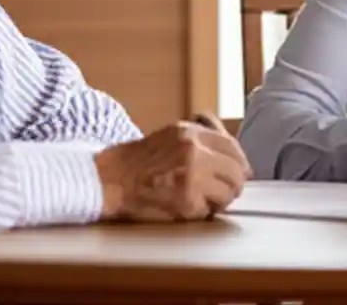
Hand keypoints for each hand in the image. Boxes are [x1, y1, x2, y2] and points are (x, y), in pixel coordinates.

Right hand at [94, 117, 250, 221]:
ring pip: (229, 192)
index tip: (238, 173)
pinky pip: (209, 210)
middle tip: (221, 193)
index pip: (232, 146)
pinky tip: (185, 208)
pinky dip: (201, 213)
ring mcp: (192, 175)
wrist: (108, 180)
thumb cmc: (135, 162)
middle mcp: (194, 150)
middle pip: (237, 171)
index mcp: (191, 133)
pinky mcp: (186, 200)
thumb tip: (234, 152)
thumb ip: (201, 138)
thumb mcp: (169, 136)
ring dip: (219, 200)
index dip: (238, 163)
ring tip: (203, 201)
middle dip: (232, 185)